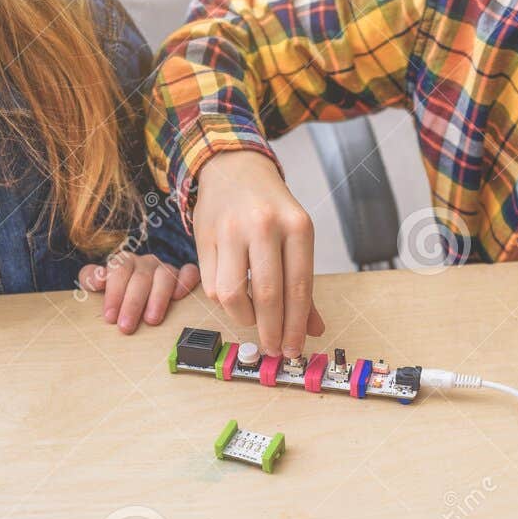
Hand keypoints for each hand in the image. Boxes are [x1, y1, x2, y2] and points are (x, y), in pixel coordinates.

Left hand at [79, 251, 199, 333]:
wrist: (135, 298)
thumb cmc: (116, 295)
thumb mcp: (98, 287)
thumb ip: (90, 278)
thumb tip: (97, 279)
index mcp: (124, 262)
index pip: (119, 271)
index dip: (114, 294)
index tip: (110, 317)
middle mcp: (146, 263)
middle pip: (141, 277)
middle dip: (132, 303)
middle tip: (126, 326)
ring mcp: (165, 269)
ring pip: (165, 276)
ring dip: (157, 298)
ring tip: (151, 320)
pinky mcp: (184, 276)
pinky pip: (189, 273)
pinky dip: (185, 282)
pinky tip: (178, 297)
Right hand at [191, 151, 325, 358]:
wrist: (233, 168)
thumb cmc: (270, 209)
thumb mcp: (296, 236)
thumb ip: (303, 285)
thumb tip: (312, 330)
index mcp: (297, 226)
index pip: (299, 287)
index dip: (295, 326)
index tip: (293, 349)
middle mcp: (265, 225)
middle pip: (268, 295)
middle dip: (271, 332)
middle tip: (272, 350)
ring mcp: (231, 230)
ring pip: (233, 295)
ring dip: (245, 318)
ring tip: (253, 319)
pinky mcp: (204, 237)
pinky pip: (211, 286)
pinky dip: (225, 303)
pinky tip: (236, 299)